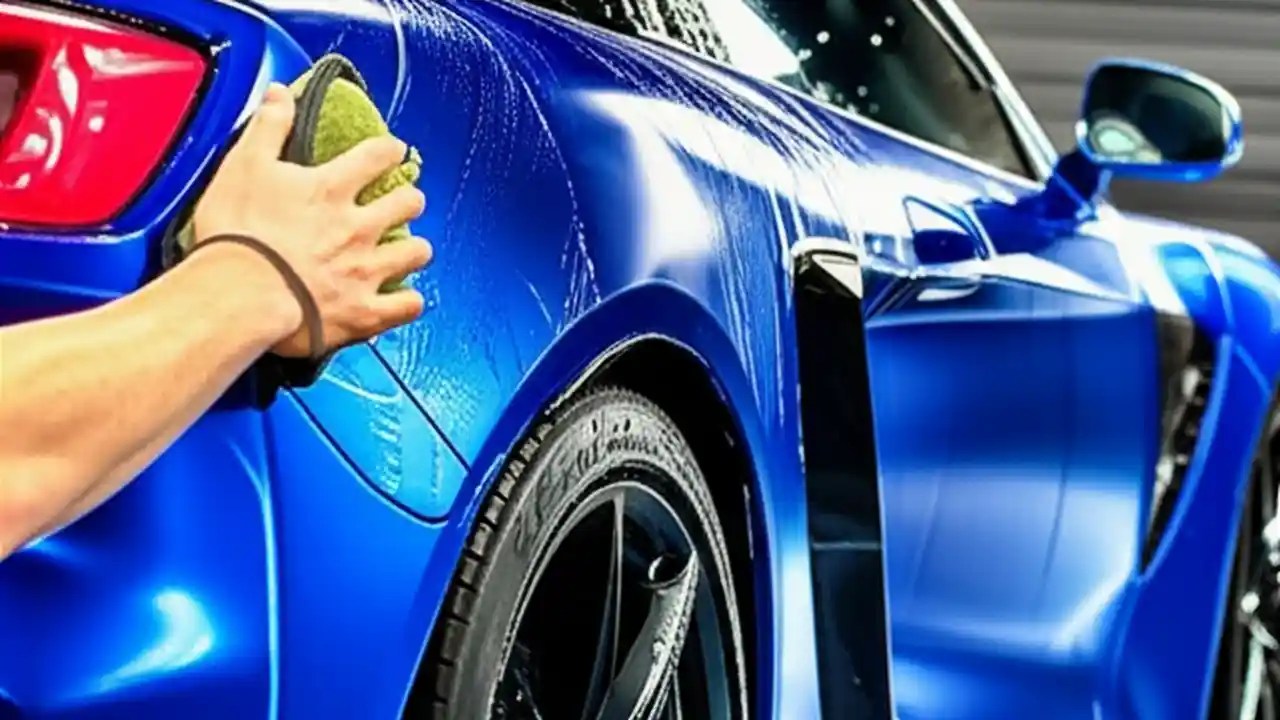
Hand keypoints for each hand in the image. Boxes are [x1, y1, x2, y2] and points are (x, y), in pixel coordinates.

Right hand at [191, 82, 430, 356]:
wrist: (239, 294)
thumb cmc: (238, 233)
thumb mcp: (244, 165)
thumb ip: (268, 127)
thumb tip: (281, 93)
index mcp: (331, 189)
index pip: (377, 155)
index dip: (390, 150)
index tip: (393, 151)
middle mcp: (357, 227)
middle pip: (408, 204)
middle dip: (409, 200)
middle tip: (404, 202)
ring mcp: (365, 270)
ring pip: (415, 253)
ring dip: (415, 249)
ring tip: (410, 250)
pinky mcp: (364, 312)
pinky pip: (405, 306)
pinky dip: (408, 303)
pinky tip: (405, 299)